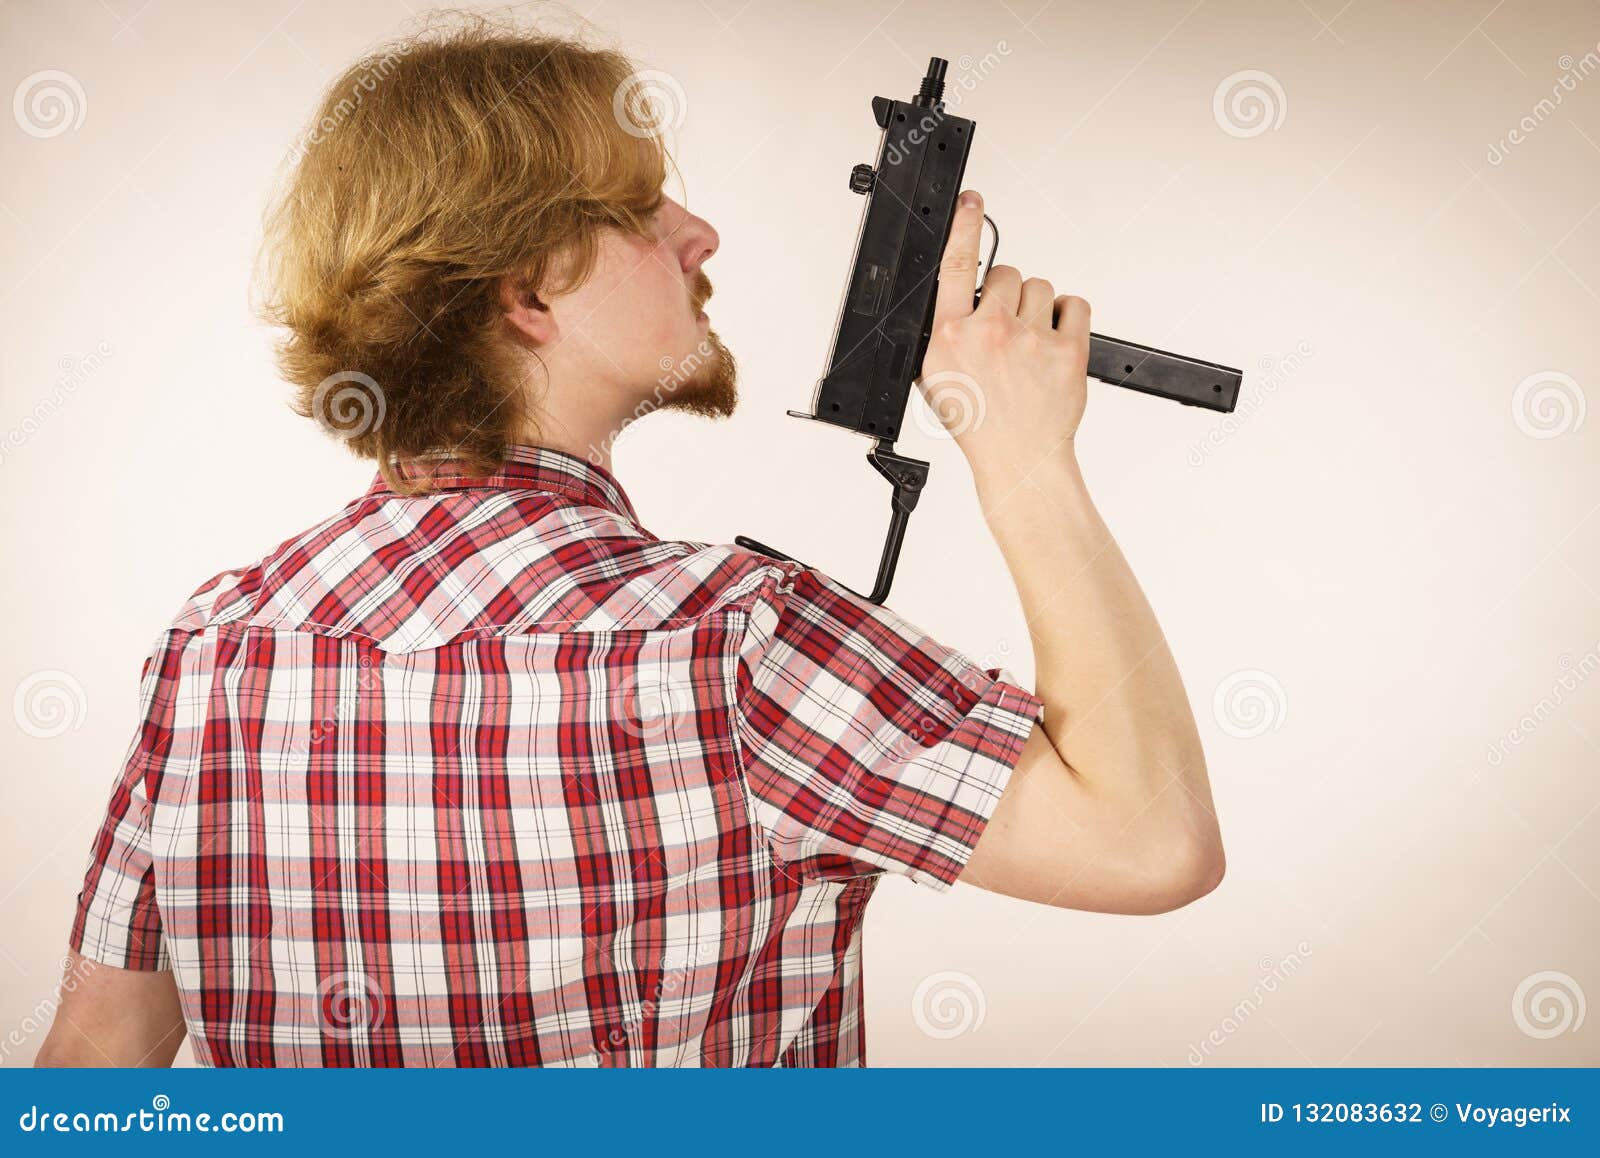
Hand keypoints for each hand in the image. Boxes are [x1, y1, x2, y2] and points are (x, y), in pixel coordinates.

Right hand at [918, 190, 1088, 489]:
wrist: (1019, 459)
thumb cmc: (980, 424)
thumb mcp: (938, 379)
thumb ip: (946, 335)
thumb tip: (958, 303)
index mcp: (951, 336)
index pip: (955, 265)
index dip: (963, 226)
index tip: (970, 201)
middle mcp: (990, 331)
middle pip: (1006, 273)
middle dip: (1008, 293)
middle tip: (1007, 329)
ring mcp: (1031, 338)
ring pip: (1040, 287)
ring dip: (1037, 306)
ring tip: (1031, 342)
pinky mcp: (1068, 348)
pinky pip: (1074, 304)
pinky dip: (1068, 316)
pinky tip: (1055, 339)